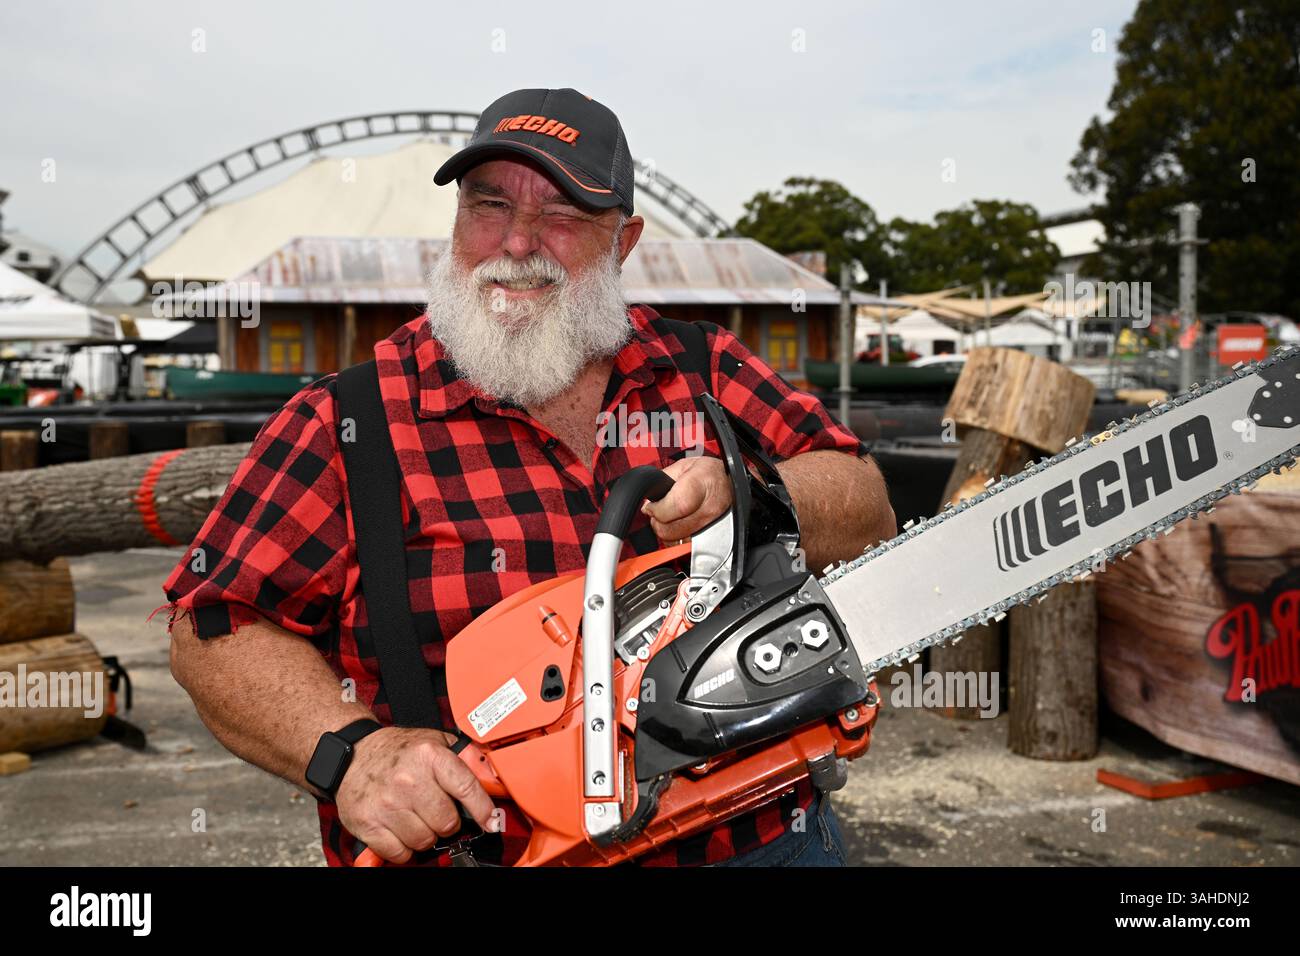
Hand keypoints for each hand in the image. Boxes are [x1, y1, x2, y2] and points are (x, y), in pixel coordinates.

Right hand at [335, 726, 499, 863]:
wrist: (351, 754)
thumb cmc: (396, 750)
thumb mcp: (434, 741)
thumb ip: (465, 757)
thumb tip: (493, 777)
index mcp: (429, 756)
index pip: (467, 789)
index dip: (483, 810)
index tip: (491, 822)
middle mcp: (408, 780)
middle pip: (447, 823)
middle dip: (447, 822)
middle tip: (436, 811)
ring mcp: (387, 803)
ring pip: (424, 841)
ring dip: (425, 835)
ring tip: (416, 817)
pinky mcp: (368, 823)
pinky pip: (399, 853)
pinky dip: (403, 848)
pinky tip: (401, 829)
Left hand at [641, 456, 732, 543]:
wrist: (730, 482)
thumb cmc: (708, 473)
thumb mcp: (683, 466)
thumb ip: (662, 481)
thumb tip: (648, 502)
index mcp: (701, 484)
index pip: (677, 505)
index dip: (658, 510)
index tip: (650, 507)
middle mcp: (708, 507)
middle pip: (673, 528)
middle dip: (658, 522)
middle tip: (657, 510)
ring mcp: (710, 524)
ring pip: (677, 540)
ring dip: (666, 531)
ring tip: (669, 516)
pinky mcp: (711, 535)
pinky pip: (685, 544)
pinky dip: (676, 537)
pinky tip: (677, 524)